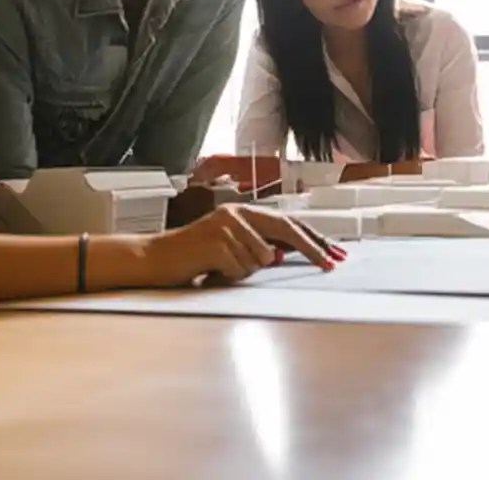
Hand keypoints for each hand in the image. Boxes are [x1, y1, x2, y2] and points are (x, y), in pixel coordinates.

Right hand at [148, 204, 346, 285]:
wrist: (156, 259)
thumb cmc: (194, 257)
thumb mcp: (231, 248)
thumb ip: (257, 247)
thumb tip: (283, 254)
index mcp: (242, 211)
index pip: (286, 222)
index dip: (312, 237)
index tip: (333, 252)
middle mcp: (237, 213)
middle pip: (286, 230)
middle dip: (311, 249)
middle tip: (331, 263)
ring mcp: (227, 226)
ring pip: (261, 259)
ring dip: (245, 271)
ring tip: (220, 269)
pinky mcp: (218, 243)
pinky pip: (242, 269)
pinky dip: (230, 277)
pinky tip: (211, 271)